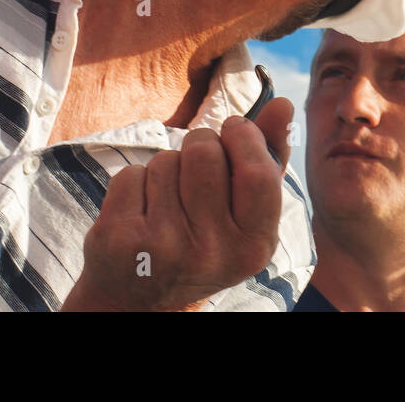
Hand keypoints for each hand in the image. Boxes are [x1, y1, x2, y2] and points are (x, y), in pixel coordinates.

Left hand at [63, 97, 293, 310]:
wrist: (140, 300)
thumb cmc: (204, 240)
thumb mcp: (245, 212)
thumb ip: (269, 157)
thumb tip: (283, 103)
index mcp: (254, 247)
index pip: (256, 172)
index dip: (243, 137)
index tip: (232, 130)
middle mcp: (212, 253)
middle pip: (205, 153)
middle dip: (200, 144)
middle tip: (196, 169)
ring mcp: (164, 248)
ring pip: (166, 160)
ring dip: (166, 166)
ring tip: (168, 199)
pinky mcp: (122, 240)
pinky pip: (131, 174)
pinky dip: (135, 182)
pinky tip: (141, 212)